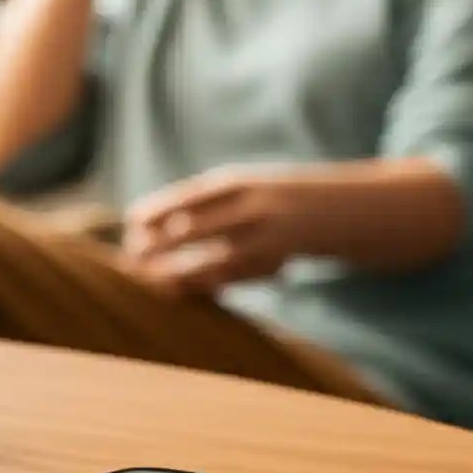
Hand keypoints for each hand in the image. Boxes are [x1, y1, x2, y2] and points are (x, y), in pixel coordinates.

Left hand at [119, 170, 312, 294]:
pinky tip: (179, 289)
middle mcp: (250, 207)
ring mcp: (264, 237)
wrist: (341, 208)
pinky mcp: (273, 263)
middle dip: (159, 243)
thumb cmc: (271, 199)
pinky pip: (231, 276)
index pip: (188, 196)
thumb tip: (145, 221)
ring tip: (149, 278)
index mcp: (237, 183)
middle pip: (194, 227)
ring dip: (177, 271)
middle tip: (131, 254)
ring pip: (211, 259)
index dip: (157, 209)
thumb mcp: (241, 188)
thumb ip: (202, 203)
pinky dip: (203, 283)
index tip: (131, 220)